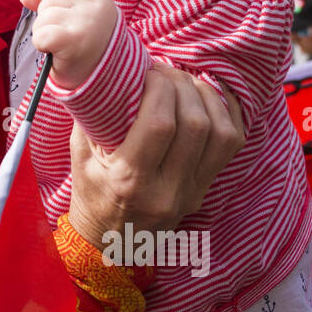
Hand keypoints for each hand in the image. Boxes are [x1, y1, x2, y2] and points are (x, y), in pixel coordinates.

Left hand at [20, 0, 117, 90]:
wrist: (104, 80)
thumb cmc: (86, 46)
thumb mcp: (74, 18)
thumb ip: (50, 2)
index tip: (62, 13)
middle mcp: (95, 5)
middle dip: (47, 17)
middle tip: (63, 35)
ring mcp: (86, 22)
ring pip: (43, 17)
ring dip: (43, 32)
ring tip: (59, 45)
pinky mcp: (74, 40)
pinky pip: (41, 34)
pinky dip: (41, 44)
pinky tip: (53, 51)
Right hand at [65, 62, 244, 244]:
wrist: (112, 241)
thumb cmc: (91, 192)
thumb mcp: (79, 155)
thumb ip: (92, 116)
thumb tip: (105, 71)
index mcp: (129, 180)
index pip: (159, 125)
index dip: (160, 88)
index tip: (149, 70)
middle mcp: (166, 190)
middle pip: (195, 125)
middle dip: (183, 86)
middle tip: (166, 71)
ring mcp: (191, 192)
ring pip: (221, 134)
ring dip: (208, 97)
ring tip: (188, 80)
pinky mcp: (204, 190)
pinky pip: (232, 146)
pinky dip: (227, 114)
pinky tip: (210, 95)